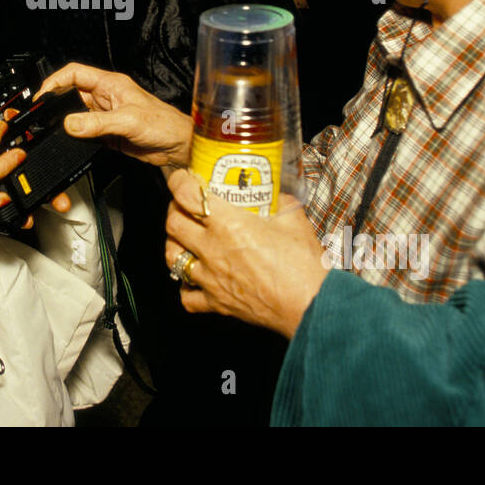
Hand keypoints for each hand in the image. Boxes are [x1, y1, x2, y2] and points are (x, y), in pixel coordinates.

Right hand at [38, 62, 192, 168]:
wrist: (178, 147)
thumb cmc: (164, 124)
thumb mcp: (129, 120)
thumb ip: (98, 123)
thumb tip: (70, 124)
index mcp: (110, 84)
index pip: (75, 73)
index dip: (56, 81)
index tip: (43, 95)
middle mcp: (106, 97)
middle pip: (71, 95)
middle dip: (57, 105)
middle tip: (44, 118)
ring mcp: (105, 116)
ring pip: (76, 116)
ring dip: (67, 124)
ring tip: (56, 133)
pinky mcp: (107, 133)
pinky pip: (84, 133)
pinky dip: (76, 138)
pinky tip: (72, 144)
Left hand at [162, 168, 328, 338]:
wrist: (311, 305)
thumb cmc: (304, 265)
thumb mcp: (294, 220)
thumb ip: (280, 202)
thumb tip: (276, 196)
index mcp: (228, 224)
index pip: (187, 195)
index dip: (180, 183)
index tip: (183, 179)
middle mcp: (212, 249)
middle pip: (173, 223)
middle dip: (175, 209)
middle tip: (185, 205)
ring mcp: (210, 278)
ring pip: (172, 257)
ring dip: (175, 243)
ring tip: (185, 238)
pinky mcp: (216, 303)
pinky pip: (187, 296)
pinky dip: (187, 286)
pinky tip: (196, 278)